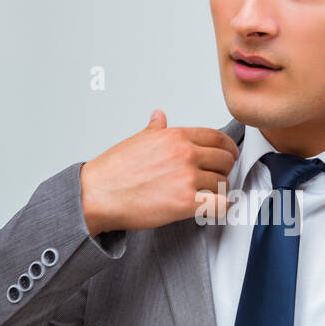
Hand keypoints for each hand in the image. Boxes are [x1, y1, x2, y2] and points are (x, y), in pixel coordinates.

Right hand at [79, 110, 238, 234]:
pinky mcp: (185, 203)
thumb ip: (155, 129)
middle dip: (224, 170)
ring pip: (223, 183)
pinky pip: (220, 204)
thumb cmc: (112, 172)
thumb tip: (159, 116)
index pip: (217, 137)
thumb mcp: (136, 140)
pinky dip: (220, 208)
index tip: (228, 156)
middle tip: (216, 178)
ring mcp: (187, 178)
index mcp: (176, 137)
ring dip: (218, 191)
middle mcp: (185, 154)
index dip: (227, 149)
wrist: (96, 195)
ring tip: (206, 197)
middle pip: (225, 160)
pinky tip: (212, 209)